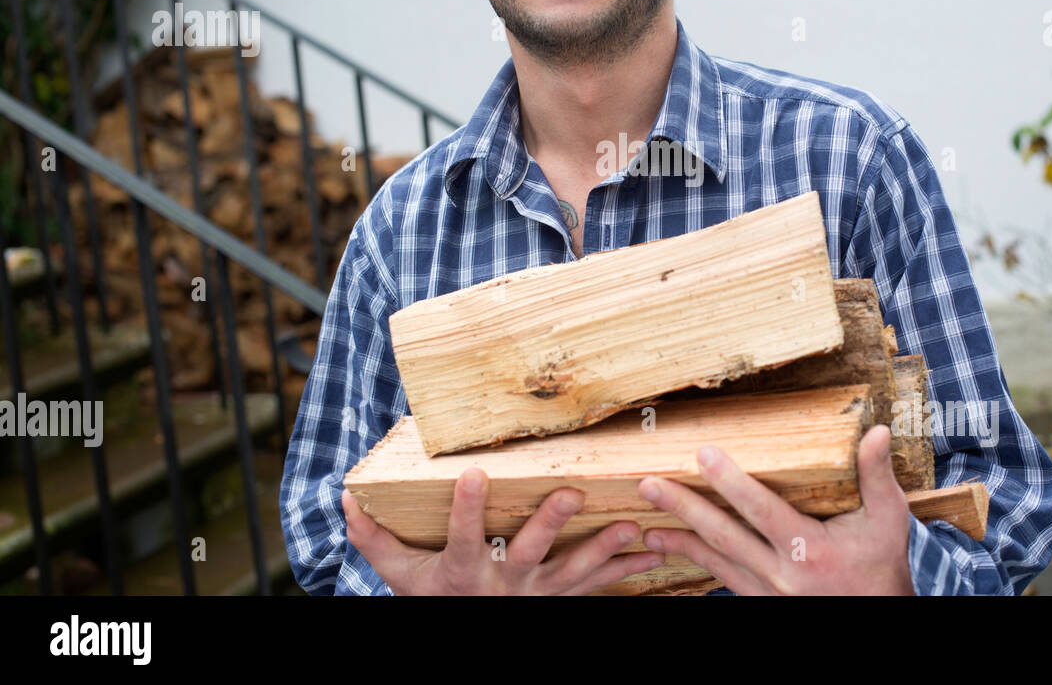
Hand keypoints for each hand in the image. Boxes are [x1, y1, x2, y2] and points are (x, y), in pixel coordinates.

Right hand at [342, 468, 665, 594]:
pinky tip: (655, 551)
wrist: (463, 629)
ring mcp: (538, 595)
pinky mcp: (563, 599)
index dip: (469, 507)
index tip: (475, 472)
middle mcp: (504, 584)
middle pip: (528, 553)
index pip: (463, 536)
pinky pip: (599, 587)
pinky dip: (628, 571)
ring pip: (573, 572)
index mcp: (464, 571)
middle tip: (572, 492)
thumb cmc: (433, 596)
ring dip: (603, 549)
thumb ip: (374, 538)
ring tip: (630, 527)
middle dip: (550, 522)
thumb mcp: (400, 572)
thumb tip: (345, 498)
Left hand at [638, 424, 913, 594]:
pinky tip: (676, 550)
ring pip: (716, 561)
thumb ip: (877, 476)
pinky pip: (723, 579)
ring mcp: (768, 592)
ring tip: (647, 527)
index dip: (729, 481)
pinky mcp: (761, 602)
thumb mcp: (888, 519)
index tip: (702, 454)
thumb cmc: (881, 564)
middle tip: (649, 486)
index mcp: (809, 549)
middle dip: (683, 508)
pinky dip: (698, 562)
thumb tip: (878, 432)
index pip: (760, 509)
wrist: (881, 616)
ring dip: (680, 542)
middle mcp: (782, 573)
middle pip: (723, 535)